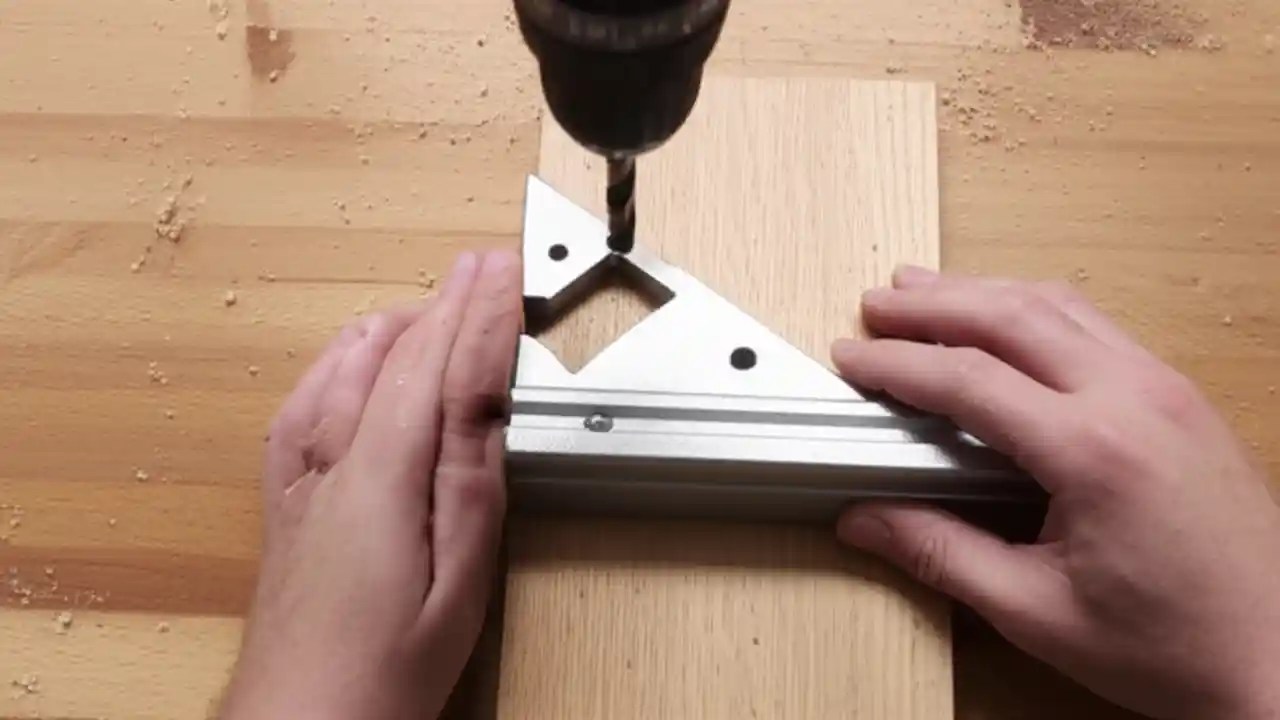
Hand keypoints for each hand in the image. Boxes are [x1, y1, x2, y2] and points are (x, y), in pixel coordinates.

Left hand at [219, 251, 522, 719]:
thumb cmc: (384, 671)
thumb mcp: (457, 580)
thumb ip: (467, 482)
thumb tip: (483, 398)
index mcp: (380, 479)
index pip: (437, 369)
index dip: (476, 313)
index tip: (503, 269)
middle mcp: (328, 463)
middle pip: (391, 357)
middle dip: (443, 304)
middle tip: (483, 266)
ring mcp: (298, 478)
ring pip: (340, 371)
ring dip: (392, 327)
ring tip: (430, 299)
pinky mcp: (283, 500)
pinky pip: (300, 406)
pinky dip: (333, 366)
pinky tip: (345, 361)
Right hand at [832, 267, 1279, 719]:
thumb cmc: (1176, 646)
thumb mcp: (1038, 611)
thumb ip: (941, 554)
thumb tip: (866, 520)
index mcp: (1095, 451)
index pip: (970, 378)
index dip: (898, 363)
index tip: (852, 358)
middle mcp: (1136, 399)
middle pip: (1013, 316)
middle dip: (934, 303)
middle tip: (877, 305)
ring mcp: (1167, 390)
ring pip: (1060, 306)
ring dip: (985, 292)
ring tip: (926, 290)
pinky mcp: (1182, 398)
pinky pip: (1097, 325)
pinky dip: (1035, 309)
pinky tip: (1007, 320)